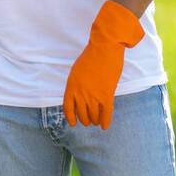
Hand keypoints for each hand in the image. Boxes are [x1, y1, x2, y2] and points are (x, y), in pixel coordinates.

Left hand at [62, 0, 143, 129]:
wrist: (104, 48)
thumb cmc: (91, 56)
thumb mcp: (77, 71)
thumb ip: (76, 84)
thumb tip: (80, 95)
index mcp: (71, 86)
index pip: (68, 108)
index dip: (71, 117)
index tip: (73, 123)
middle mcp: (80, 93)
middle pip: (81, 113)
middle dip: (84, 120)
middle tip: (87, 121)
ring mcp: (93, 95)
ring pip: (93, 115)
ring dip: (94, 120)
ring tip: (96, 122)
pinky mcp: (107, 95)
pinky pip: (106, 113)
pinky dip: (105, 121)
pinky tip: (105, 127)